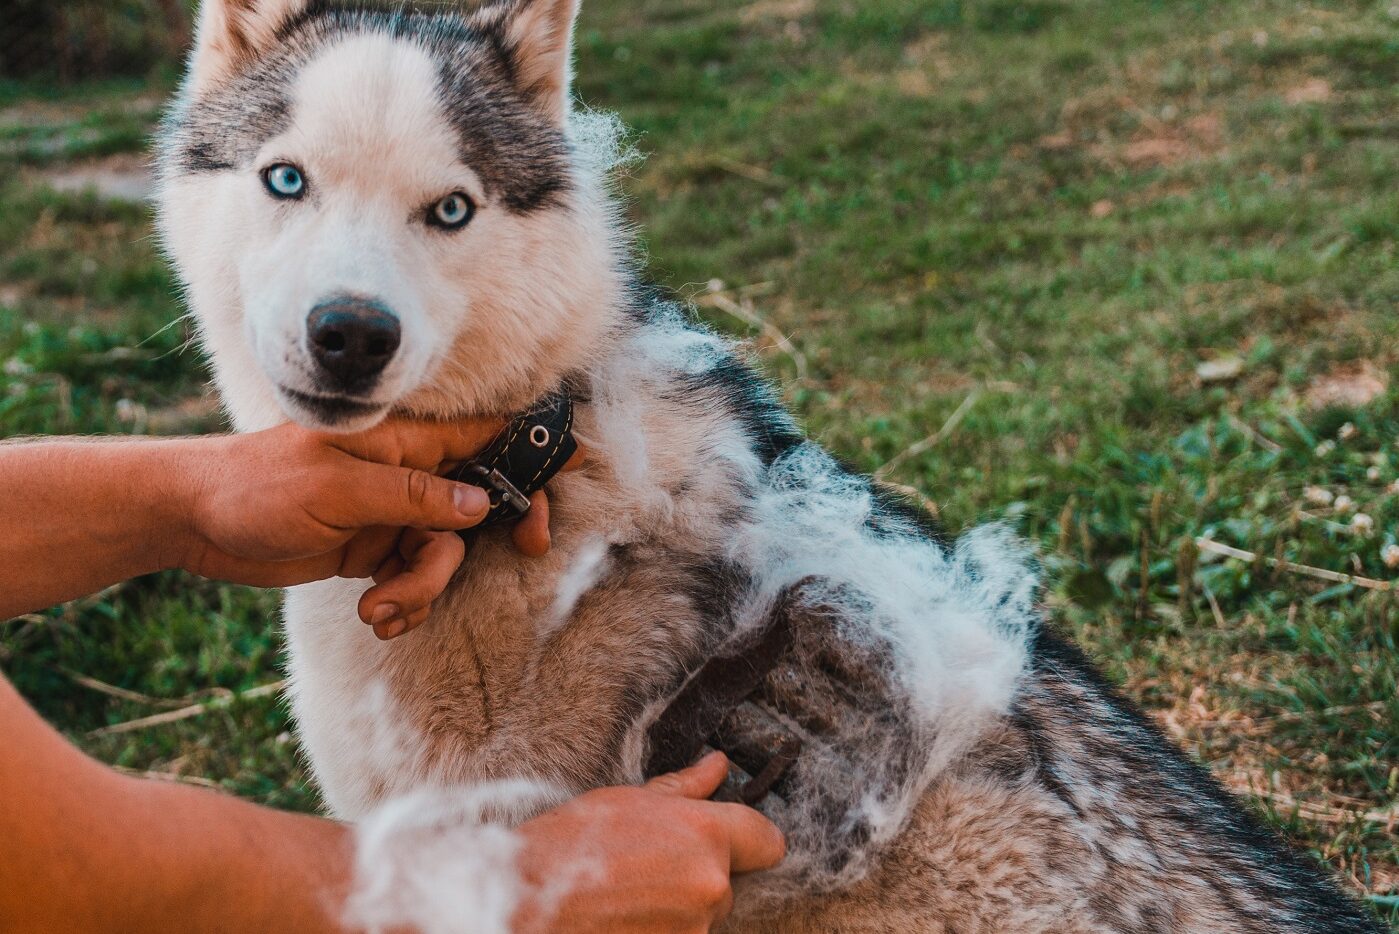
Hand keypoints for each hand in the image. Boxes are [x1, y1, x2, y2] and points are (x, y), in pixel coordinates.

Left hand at [173, 418, 581, 637]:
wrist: (195, 522)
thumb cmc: (257, 486)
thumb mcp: (337, 489)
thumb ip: (412, 496)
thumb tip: (480, 502)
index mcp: (404, 444)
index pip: (484, 436)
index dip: (533, 446)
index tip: (578, 461)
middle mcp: (406, 476)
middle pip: (481, 499)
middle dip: (505, 527)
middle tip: (528, 548)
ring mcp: (390, 515)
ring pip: (446, 551)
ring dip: (425, 586)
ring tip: (383, 606)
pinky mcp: (371, 552)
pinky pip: (412, 579)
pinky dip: (402, 602)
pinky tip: (373, 614)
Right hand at [512, 752, 785, 933]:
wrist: (523, 902)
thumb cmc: (566, 846)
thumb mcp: (627, 800)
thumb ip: (684, 789)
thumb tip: (717, 766)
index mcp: (704, 834)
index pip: (767, 839)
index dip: (752, 839)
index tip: (738, 842)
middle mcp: (709, 885)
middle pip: (727, 882)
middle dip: (696, 877)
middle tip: (646, 871)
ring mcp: (693, 930)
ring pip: (702, 917)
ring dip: (677, 911)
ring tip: (626, 897)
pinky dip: (658, 931)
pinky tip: (623, 919)